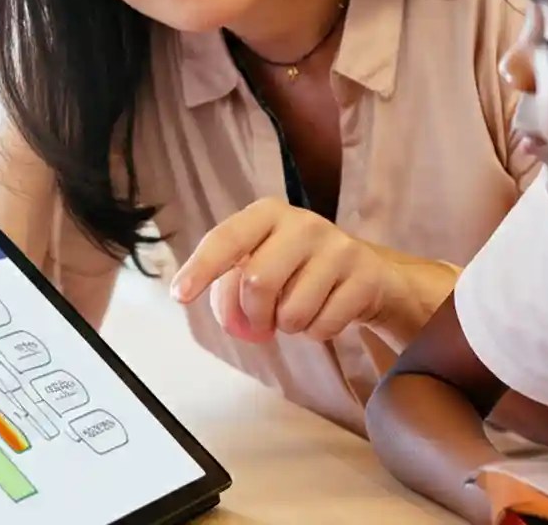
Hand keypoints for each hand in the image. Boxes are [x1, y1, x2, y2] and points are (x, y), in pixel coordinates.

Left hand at [170, 198, 403, 342]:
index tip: (180, 296)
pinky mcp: (364, 276)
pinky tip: (326, 312)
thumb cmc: (299, 271)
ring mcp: (339, 247)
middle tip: (259, 323)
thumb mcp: (263, 265)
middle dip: (253, 315)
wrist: (367, 274)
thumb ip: (232, 287)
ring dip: (288, 327)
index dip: (201, 267)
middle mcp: (304, 223)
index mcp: (268, 213)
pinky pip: (323, 327)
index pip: (227, 238)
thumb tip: (232, 318)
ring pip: (293, 312)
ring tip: (298, 311)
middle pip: (258, 282)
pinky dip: (316, 333)